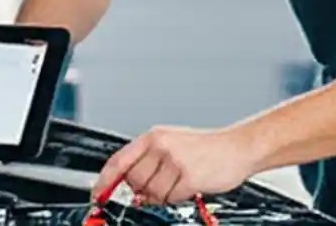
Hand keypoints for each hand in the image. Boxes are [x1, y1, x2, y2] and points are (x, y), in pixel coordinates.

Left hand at [91, 125, 257, 205]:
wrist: (238, 148)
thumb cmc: (206, 148)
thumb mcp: (172, 145)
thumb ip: (148, 162)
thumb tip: (128, 188)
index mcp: (154, 137)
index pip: (118, 160)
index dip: (105, 181)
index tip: (98, 195)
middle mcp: (161, 146)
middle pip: (133, 181)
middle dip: (141, 191)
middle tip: (158, 188)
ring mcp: (174, 161)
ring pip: (151, 193)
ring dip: (162, 196)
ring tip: (177, 184)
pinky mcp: (188, 177)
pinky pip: (170, 199)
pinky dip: (176, 198)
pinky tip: (187, 186)